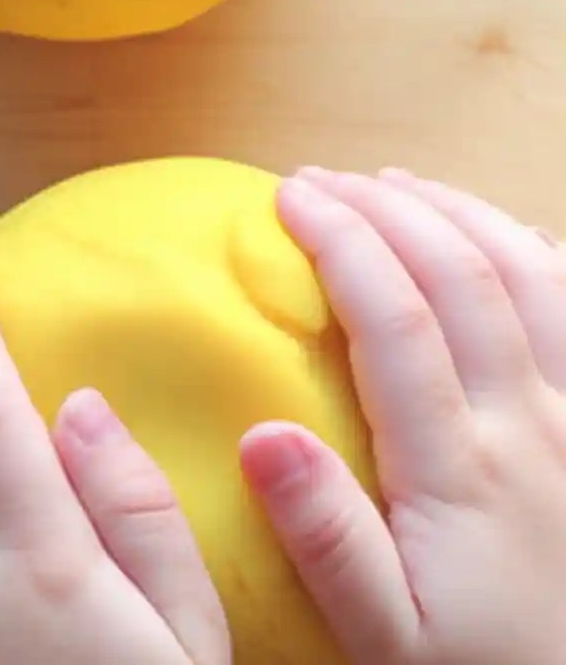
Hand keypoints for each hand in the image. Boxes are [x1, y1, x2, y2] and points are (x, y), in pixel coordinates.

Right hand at [241, 167, 565, 663]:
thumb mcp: (386, 637)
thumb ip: (326, 540)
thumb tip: (263, 437)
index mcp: (459, 467)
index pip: (394, 317)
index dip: (341, 241)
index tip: (289, 199)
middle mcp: (527, 422)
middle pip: (460, 274)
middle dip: (386, 208)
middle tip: (322, 179)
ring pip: (529, 275)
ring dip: (458, 213)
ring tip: (398, 183)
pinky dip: (536, 251)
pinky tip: (500, 235)